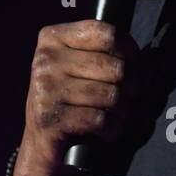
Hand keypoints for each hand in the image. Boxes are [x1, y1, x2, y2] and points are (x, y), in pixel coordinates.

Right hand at [23, 19, 141, 174]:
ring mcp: (46, 90)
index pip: (105, 33)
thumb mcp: (74, 64)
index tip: (133, 62)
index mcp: (51, 38)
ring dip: (123, 110)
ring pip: (112, 95)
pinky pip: (101, 120)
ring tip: (116, 115)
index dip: (129, 48)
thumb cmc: (66, 98)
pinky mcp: (51, 119)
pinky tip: (106, 131)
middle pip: (116, 67)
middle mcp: (45, 60)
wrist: (40, 142)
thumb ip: (98, 50)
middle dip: (131, 86)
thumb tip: (135, 55)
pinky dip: (112, 129)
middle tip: (128, 97)